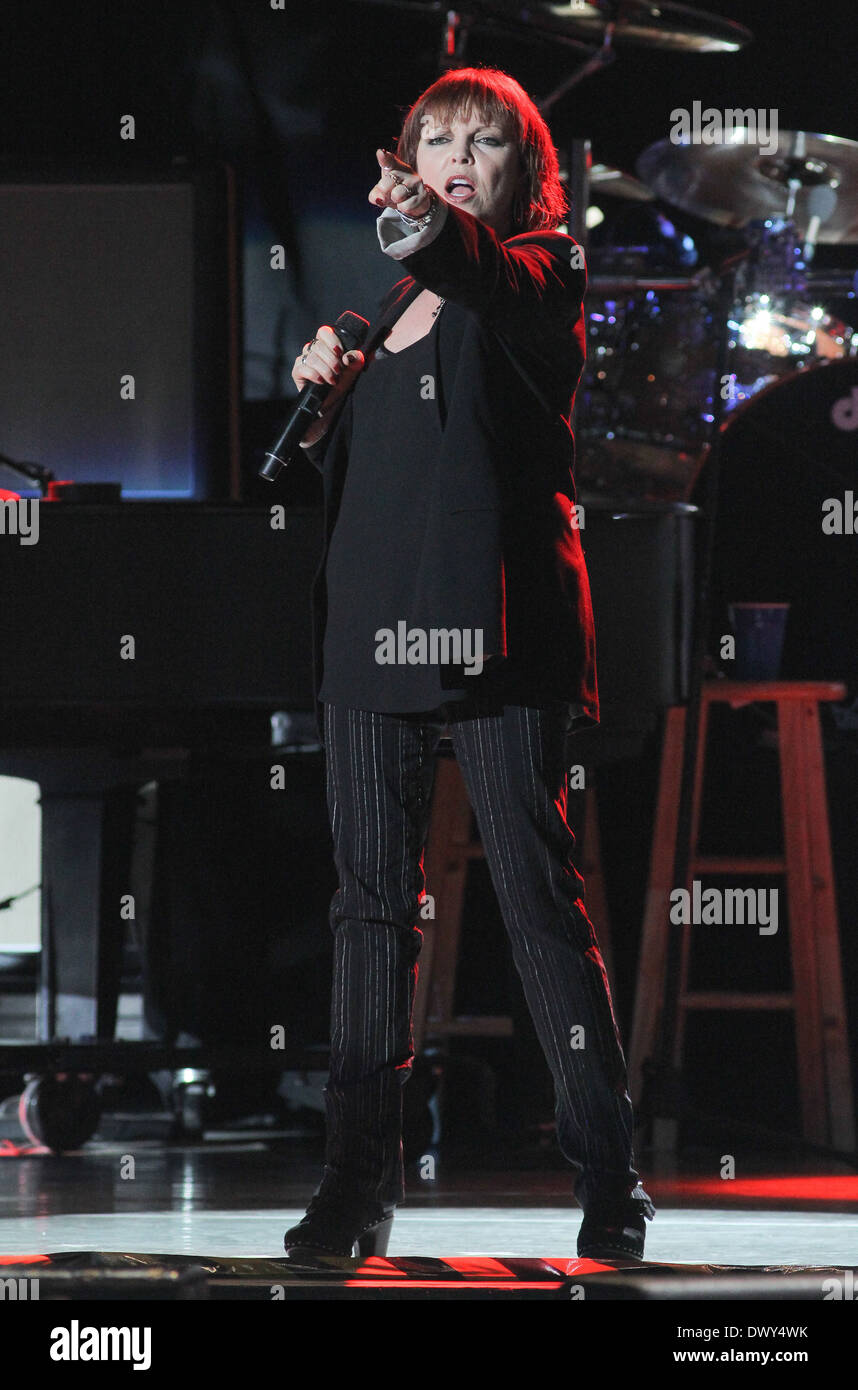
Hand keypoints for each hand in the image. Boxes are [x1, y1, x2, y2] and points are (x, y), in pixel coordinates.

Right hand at [292, 325, 364, 447]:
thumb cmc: (340, 386)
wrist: (331, 405)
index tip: (341, 352)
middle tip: (339, 371)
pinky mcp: (297, 372)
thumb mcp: (352, 373)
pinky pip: (304, 368)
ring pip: (312, 357)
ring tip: (332, 380)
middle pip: (318, 344)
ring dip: (326, 370)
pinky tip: (321, 382)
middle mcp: (313, 350)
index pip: (324, 332)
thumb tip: (353, 355)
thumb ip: (356, 361)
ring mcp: (304, 360)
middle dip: (332, 359)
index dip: (332, 340)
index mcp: (326, 346)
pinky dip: (315, 375)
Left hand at [369, 148, 432, 217]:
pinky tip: (408, 202)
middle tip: (390, 193)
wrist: (414, 202)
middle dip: (385, 193)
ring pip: (397, 195)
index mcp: (394, 167)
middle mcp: (405, 171)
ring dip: (396, 201)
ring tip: (400, 198)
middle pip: (386, 183)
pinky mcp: (422, 194)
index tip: (380, 153)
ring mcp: (415, 182)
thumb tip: (378, 199)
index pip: (388, 160)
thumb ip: (375, 194)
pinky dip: (404, 208)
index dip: (384, 157)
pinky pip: (405, 206)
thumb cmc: (395, 192)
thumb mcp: (382, 193)